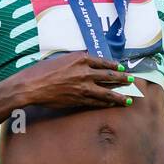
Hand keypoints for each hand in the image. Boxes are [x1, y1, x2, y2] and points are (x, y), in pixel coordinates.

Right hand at [21, 51, 138, 110]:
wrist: (31, 86)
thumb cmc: (41, 71)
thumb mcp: (60, 59)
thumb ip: (74, 61)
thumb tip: (84, 63)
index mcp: (80, 58)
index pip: (102, 62)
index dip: (114, 66)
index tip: (121, 68)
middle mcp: (85, 71)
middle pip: (109, 76)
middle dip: (123, 79)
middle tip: (132, 81)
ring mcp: (84, 87)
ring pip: (107, 92)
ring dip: (119, 95)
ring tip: (129, 98)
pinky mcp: (79, 99)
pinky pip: (97, 102)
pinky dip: (107, 103)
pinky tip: (113, 104)